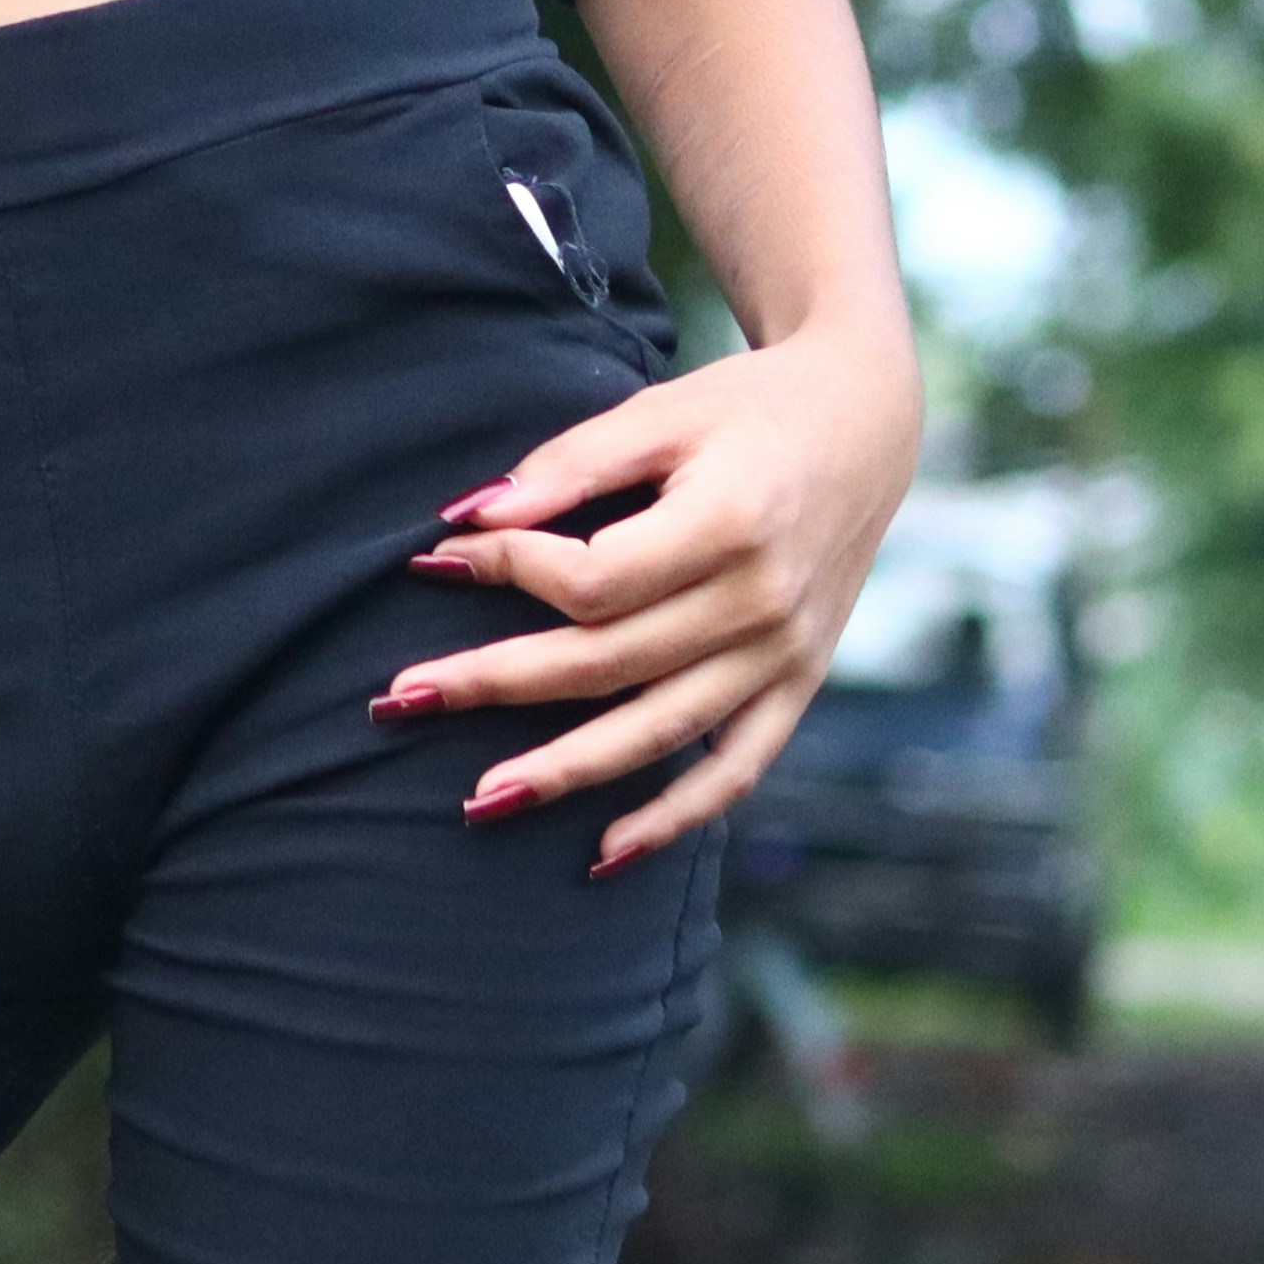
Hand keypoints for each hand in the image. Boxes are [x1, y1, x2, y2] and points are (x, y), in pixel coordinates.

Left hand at [385, 309, 921, 875]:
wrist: (864, 424)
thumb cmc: (745, 409)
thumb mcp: (661, 410)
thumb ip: (568, 464)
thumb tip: (468, 516)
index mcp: (730, 523)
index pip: (595, 579)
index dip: (508, 570)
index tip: (440, 557)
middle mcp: (762, 603)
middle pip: (608, 663)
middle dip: (495, 682)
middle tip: (398, 700)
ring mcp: (785, 656)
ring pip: (659, 732)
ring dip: (565, 772)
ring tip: (477, 800)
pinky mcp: (798, 685)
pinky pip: (735, 771)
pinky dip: (674, 819)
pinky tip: (604, 853)